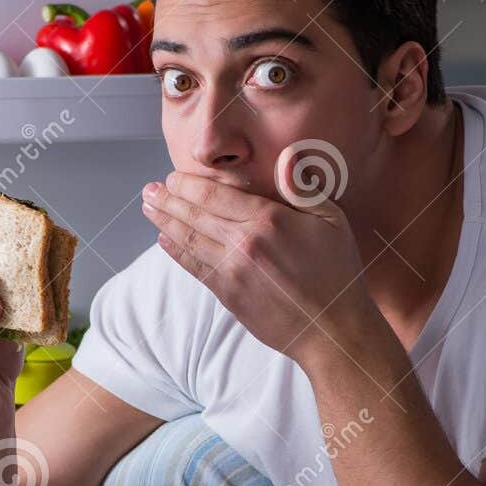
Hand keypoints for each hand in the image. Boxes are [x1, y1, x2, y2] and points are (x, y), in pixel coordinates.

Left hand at [140, 144, 377, 365]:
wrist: (332, 330)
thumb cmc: (337, 272)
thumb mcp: (331, 220)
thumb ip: (302, 187)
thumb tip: (286, 156)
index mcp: (268, 220)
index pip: (215, 195)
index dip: (189, 185)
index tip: (173, 177)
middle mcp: (244, 244)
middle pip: (195, 215)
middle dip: (168, 200)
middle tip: (149, 190)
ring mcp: (232, 271)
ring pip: (189, 240)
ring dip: (164, 222)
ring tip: (148, 208)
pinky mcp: (228, 295)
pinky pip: (194, 267)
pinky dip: (176, 252)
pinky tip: (164, 241)